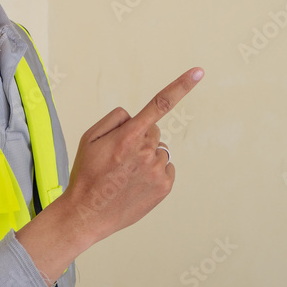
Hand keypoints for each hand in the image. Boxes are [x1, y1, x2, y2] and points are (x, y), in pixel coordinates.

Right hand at [63, 66, 203, 246]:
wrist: (87, 214)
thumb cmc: (87, 173)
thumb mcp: (89, 137)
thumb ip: (115, 119)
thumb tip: (137, 117)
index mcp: (129, 136)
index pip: (159, 104)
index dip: (181, 86)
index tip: (199, 72)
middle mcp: (147, 152)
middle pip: (153, 131)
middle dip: (140, 137)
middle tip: (118, 157)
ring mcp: (157, 171)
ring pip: (159, 150)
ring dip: (146, 157)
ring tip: (125, 174)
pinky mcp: (164, 187)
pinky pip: (165, 167)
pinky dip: (154, 171)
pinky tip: (135, 183)